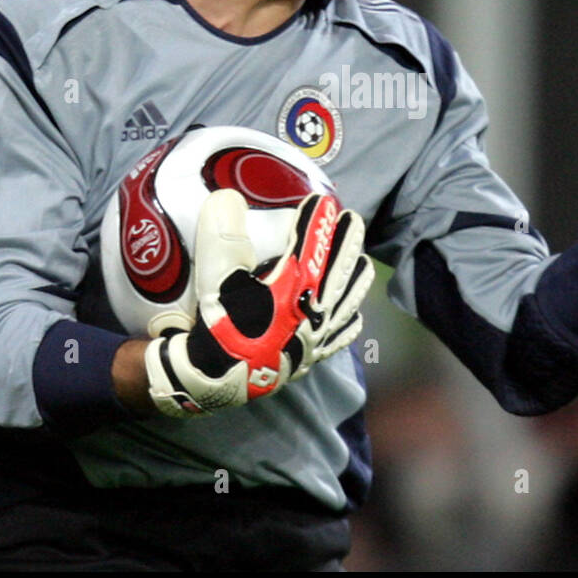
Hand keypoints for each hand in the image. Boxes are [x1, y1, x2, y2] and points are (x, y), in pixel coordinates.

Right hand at [144, 190, 372, 416]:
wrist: (217, 381)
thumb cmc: (218, 327)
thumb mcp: (214, 278)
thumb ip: (222, 236)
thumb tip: (227, 197)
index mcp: (294, 284)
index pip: (313, 243)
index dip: (319, 219)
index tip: (324, 200)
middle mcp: (314, 308)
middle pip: (339, 267)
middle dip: (347, 241)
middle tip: (353, 220)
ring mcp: (316, 334)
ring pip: (348, 300)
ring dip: (355, 277)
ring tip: (362, 261)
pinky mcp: (311, 356)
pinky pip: (340, 336)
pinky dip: (349, 321)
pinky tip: (355, 317)